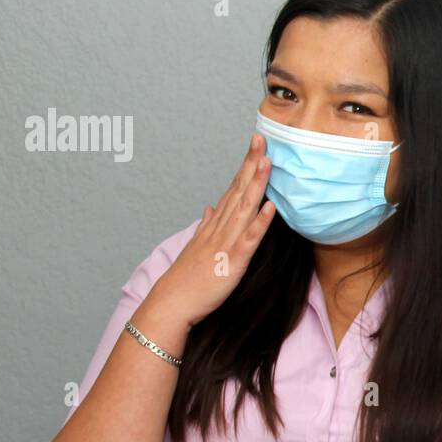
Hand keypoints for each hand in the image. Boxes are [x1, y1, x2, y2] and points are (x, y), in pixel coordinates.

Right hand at [150, 133, 276, 327]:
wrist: (172, 302)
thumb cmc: (186, 279)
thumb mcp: (196, 246)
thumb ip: (205, 226)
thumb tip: (209, 208)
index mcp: (214, 224)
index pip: (232, 189)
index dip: (244, 167)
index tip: (255, 146)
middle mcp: (220, 228)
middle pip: (238, 190)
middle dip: (251, 164)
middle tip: (262, 139)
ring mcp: (225, 243)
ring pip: (244, 208)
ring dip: (256, 184)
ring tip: (268, 161)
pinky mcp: (232, 261)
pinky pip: (249, 239)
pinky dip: (259, 223)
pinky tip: (269, 206)